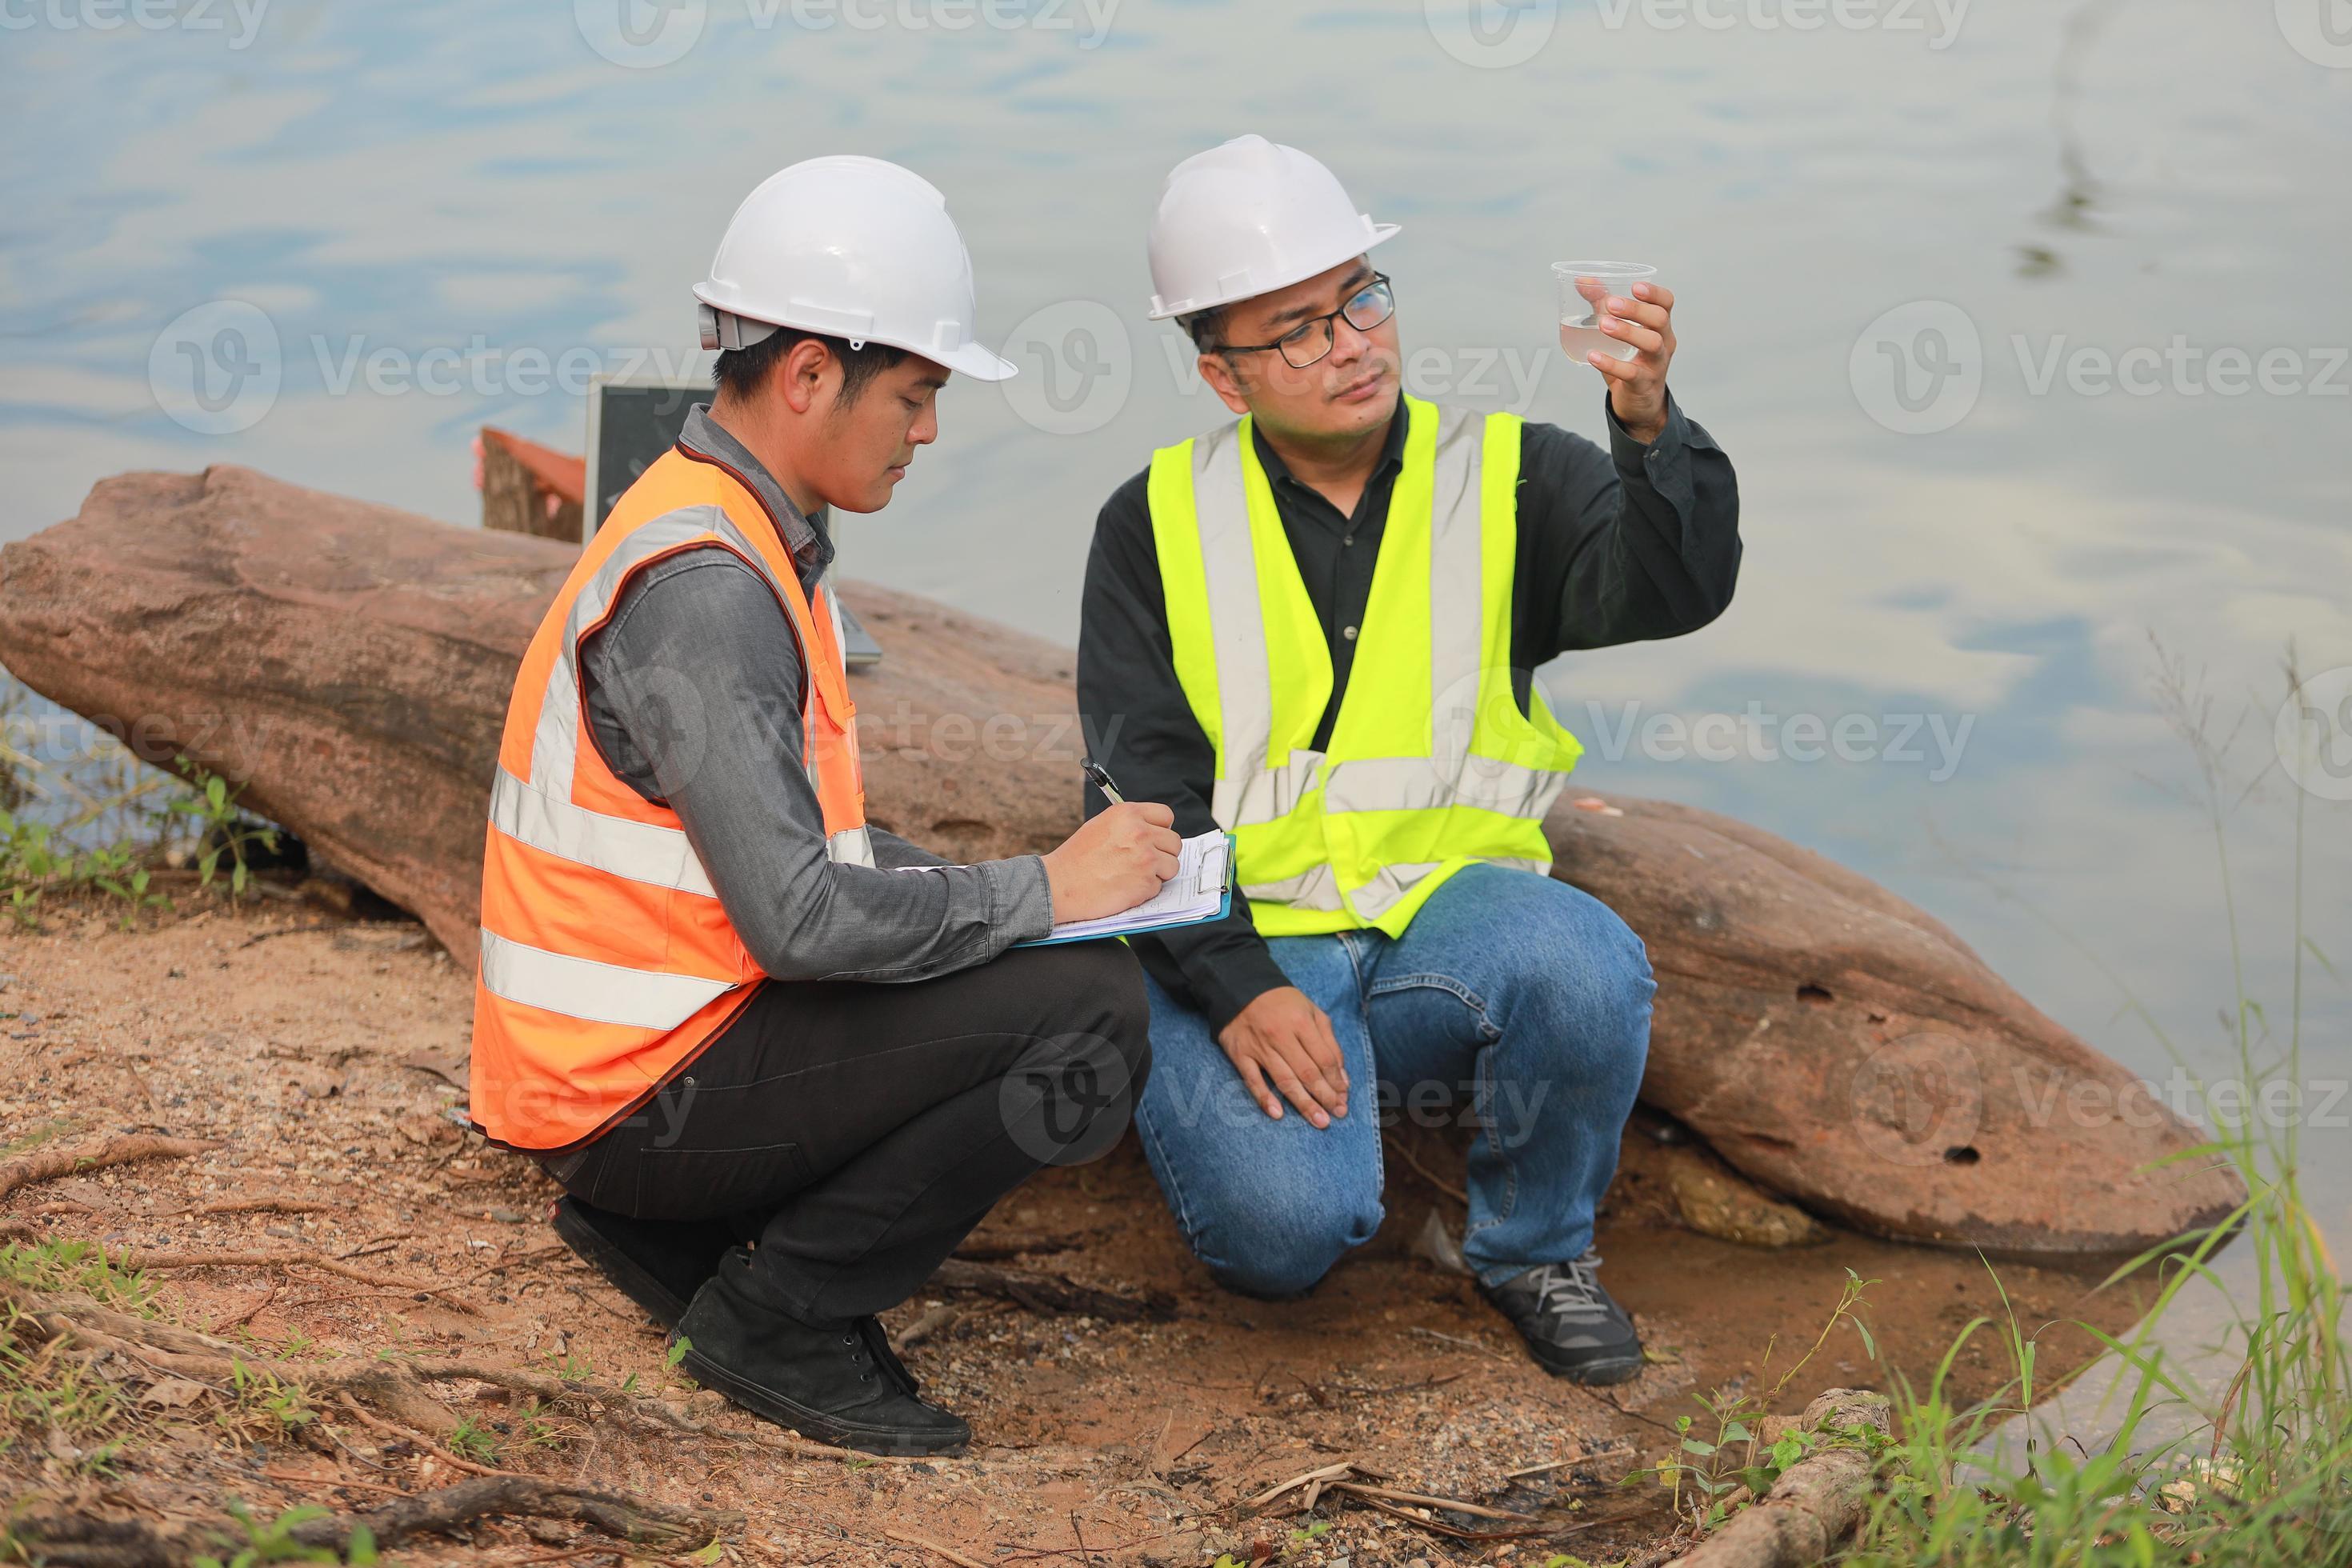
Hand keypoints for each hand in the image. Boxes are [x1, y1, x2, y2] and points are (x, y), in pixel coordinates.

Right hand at [1042, 801, 1179, 922]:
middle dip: (1163, 853)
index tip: (1156, 839)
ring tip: (1134, 875)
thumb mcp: (1102, 825)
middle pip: (1174, 842)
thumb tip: (1152, 829)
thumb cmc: (1076, 858)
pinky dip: (1146, 890)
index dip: (1162, 829)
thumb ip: (1129, 824)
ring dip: (1158, 873)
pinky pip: (1159, 886)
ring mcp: (1146, 859)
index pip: (1166, 816)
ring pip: (1172, 865)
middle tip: (1144, 862)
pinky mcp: (1146, 883)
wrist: (1060, 884)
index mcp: (1128, 814)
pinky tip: (1125, 887)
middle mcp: (1140, 833)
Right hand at [1216, 986, 1349, 1128]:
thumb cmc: (1282, 1002)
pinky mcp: (1240, 1055)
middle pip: (1308, 1073)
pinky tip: (1278, 1114)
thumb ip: (1329, 1042)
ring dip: (1304, 1103)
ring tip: (1319, 1121)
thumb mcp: (1311, 1012)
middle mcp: (1281, 1036)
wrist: (1239, 987)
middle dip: (1325, 1097)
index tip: (1344, 1098)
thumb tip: (1342, 1077)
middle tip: (1337, 1115)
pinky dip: (1264, 1098)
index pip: (1324, 1059)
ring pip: (1285, 1080)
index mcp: (1302, 1023)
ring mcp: (1259, 1047)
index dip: (1336, 1081)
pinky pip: (1253, 1080)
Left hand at [1577, 277, 1676, 442]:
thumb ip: (1603, 307)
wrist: (1639, 403)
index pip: (1666, 304)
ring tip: (1603, 325)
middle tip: (1611, 304)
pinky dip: (1611, 364)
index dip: (1654, 293)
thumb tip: (1582, 282)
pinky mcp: (1644, 384)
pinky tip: (1593, 356)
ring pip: (1651, 344)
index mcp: (1660, 327)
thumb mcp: (1619, 332)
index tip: (1635, 285)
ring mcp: (1656, 364)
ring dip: (1627, 332)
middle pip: (1660, 320)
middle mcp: (1664, 343)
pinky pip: (1631, 373)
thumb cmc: (1630, 361)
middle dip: (1636, 309)